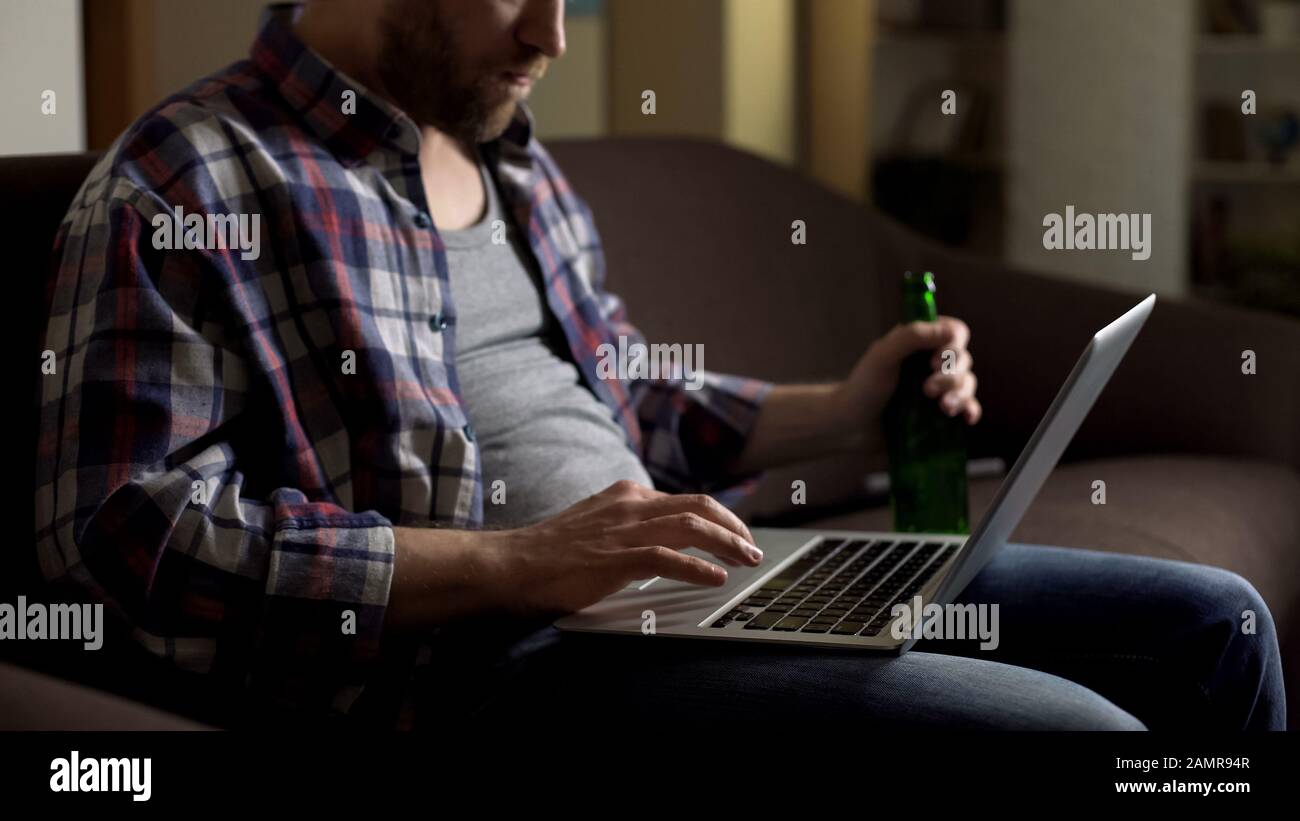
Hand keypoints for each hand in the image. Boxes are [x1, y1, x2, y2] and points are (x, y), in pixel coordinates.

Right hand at [483, 480, 763, 617]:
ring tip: (747, 561)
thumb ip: (628, 526)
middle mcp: (629, 505)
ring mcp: (623, 530)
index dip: (719, 518)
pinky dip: (698, 569)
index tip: (736, 536)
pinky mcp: (616, 559)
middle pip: (699, 506)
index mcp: (627, 495)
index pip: (686, 500)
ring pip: (691, 528)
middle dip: (733, 526)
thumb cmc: (551, 553)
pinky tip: (717, 579)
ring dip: (727, 544)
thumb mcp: (596, 525)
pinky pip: (667, 559)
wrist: (512, 565)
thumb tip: (663, 541)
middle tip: (752, 548)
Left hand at [836, 316, 981, 449]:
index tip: (934, 361)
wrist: (851, 428)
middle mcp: (932, 364)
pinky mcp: (941, 415)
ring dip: (960, 395)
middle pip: (963, 360)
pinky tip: (967, 418)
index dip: (953, 344)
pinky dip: (971, 410)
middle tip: (927, 390)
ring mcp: (939, 390)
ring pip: (968, 384)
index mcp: (920, 343)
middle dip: (951, 376)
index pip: (955, 332)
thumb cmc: (863, 387)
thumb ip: (911, 336)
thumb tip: (950, 331)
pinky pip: (967, 408)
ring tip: (942, 408)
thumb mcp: (882, 355)